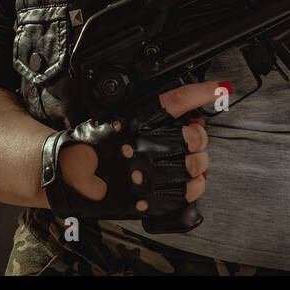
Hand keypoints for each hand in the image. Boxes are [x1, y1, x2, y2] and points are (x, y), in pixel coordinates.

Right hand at [53, 79, 223, 213]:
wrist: (69, 176)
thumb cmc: (94, 145)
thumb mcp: (120, 116)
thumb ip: (153, 116)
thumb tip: (191, 115)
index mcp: (134, 121)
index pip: (177, 101)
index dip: (202, 92)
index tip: (220, 87)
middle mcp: (142, 147)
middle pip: (194, 136)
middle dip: (197, 137)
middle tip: (188, 138)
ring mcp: (148, 176)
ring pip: (197, 164)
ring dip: (198, 161)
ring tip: (184, 160)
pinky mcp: (151, 201)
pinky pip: (190, 192)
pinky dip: (193, 185)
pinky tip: (183, 180)